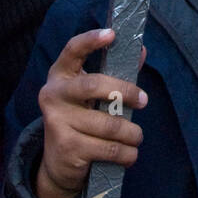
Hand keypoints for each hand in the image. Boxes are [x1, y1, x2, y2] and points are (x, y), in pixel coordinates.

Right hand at [36, 29, 146, 197]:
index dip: (91, 40)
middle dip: (126, 92)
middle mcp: (53, 95)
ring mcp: (57, 122)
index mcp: (60, 75)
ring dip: (132, 133)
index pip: (72, 50)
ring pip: (109, 125)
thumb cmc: (82, 119)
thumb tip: (141, 50)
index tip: (112, 34)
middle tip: (143, 100)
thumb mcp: (92, 96)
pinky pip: (110, 149)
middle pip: (94, 86)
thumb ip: (116, 73)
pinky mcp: (67, 148)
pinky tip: (129, 154)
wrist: (58, 163)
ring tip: (136, 136)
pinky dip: (127, 153)